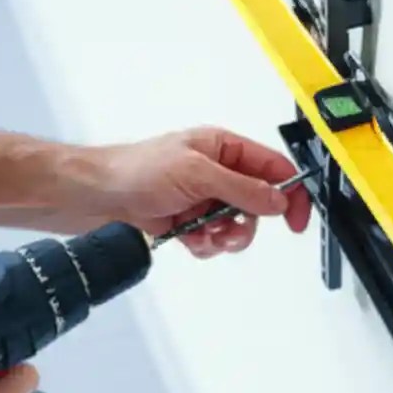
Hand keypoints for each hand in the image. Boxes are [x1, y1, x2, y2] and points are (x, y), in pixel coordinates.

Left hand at [67, 127, 311, 257]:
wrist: (96, 195)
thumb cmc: (137, 170)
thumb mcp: (197, 174)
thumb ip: (242, 188)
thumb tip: (278, 199)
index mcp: (223, 148)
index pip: (273, 168)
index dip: (290, 192)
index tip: (297, 219)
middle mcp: (216, 171)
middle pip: (258, 203)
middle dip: (246, 222)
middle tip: (229, 229)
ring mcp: (202, 197)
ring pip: (236, 226)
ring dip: (224, 237)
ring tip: (203, 235)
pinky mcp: (187, 220)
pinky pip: (213, 240)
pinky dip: (205, 245)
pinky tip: (187, 239)